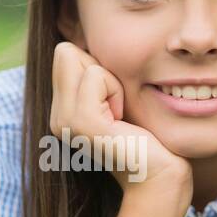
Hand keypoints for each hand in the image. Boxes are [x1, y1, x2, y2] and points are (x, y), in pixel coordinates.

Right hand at [49, 42, 191, 216]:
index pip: (65, 53)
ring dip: (111, 81)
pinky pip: (95, 75)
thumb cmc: (148, 137)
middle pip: (66, 52)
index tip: (115, 102)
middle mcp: (57, 118)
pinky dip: (115, 89)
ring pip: (79, 59)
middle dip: (102, 70)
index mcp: (62, 111)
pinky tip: (122, 120)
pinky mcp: (81, 123)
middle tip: (119, 109)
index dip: (97, 66)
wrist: (159, 175)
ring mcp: (65, 122)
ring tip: (121, 116)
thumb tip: (79, 40)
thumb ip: (96, 75)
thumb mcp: (116, 99)